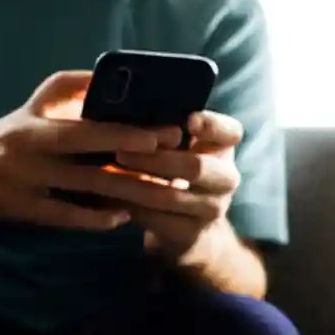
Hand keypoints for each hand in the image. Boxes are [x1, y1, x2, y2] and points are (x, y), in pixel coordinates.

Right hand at [0, 70, 174, 229]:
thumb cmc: (2, 141)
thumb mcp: (30, 112)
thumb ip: (68, 93)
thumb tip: (111, 79)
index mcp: (35, 118)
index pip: (86, 110)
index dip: (128, 118)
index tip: (168, 125)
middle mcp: (28, 143)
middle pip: (89, 141)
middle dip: (135, 146)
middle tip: (176, 152)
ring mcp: (22, 177)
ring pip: (85, 182)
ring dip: (128, 187)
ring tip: (164, 190)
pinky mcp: (17, 208)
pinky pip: (64, 215)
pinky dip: (95, 218)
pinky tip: (123, 217)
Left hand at [107, 110, 244, 259]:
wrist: (189, 226)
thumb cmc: (174, 170)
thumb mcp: (178, 146)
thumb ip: (162, 126)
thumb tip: (120, 101)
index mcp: (223, 148)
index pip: (230, 132)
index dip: (212, 126)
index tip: (189, 120)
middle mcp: (226, 178)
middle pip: (197, 167)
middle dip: (156, 160)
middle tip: (121, 153)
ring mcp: (212, 209)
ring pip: (173, 196)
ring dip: (134, 185)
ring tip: (104, 175)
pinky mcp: (192, 233)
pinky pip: (158, 221)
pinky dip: (131, 208)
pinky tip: (109, 198)